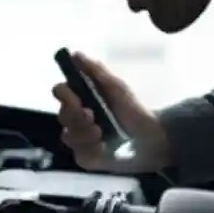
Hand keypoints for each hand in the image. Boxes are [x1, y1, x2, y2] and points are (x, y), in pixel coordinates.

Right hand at [53, 52, 170, 173]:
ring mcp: (81, 140)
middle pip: (61, 115)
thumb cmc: (134, 110)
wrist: (152, 138)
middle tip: (92, 116)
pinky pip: (79, 154)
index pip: (60, 92)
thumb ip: (96, 71)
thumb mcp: (117, 88)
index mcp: (82, 99)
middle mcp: (77, 119)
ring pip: (68, 136)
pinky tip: (103, 147)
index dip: (64, 95)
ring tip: (101, 133)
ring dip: (83, 134)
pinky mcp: (88, 158)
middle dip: (75, 116)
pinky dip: (91, 150)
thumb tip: (75, 54)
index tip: (76, 98)